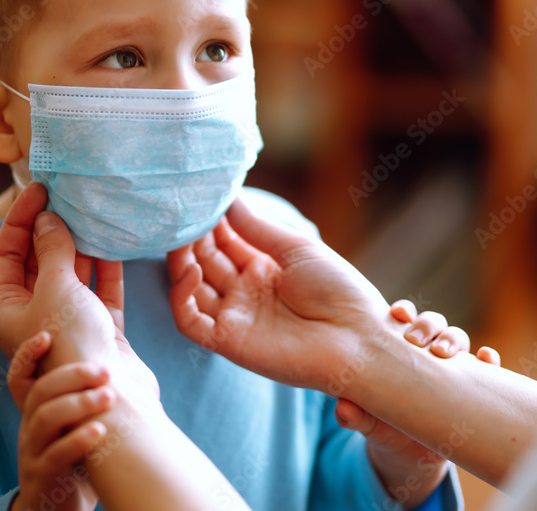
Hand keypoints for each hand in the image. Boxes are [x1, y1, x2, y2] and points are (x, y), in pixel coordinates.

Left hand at [0, 182, 123, 361]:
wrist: (108, 394)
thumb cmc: (70, 342)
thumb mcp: (54, 288)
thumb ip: (52, 250)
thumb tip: (48, 220)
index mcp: (4, 309)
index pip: (5, 253)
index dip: (21, 219)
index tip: (41, 190)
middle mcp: (32, 315)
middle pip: (37, 261)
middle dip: (51, 229)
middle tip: (67, 198)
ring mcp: (67, 322)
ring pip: (72, 274)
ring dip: (81, 245)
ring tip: (91, 213)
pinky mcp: (100, 328)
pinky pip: (100, 288)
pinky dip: (106, 266)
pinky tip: (114, 241)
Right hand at [7, 331, 113, 510]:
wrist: (60, 507)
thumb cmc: (76, 456)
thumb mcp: (75, 423)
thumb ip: (85, 394)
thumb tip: (115, 358)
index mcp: (36, 411)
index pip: (18, 378)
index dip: (26, 355)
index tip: (48, 335)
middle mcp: (29, 428)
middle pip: (39, 392)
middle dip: (71, 375)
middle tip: (104, 371)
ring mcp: (32, 452)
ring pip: (45, 420)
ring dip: (78, 404)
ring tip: (108, 397)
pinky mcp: (42, 477)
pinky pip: (54, 456)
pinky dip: (77, 441)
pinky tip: (100, 430)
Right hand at [166, 196, 392, 393]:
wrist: (358, 338)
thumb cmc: (337, 289)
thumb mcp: (296, 248)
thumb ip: (256, 226)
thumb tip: (227, 196)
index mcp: (264, 267)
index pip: (224, 240)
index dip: (211, 219)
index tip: (198, 194)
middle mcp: (245, 291)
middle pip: (205, 260)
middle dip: (192, 235)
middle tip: (182, 210)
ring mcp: (234, 316)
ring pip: (191, 287)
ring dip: (181, 261)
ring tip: (178, 234)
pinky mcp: (227, 341)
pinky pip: (190, 321)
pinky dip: (182, 296)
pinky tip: (192, 271)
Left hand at [333, 301, 500, 507]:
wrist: (410, 454)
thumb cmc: (384, 425)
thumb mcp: (368, 422)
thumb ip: (354, 415)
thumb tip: (343, 408)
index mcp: (398, 348)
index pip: (403, 318)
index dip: (403, 310)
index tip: (398, 313)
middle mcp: (426, 352)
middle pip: (433, 324)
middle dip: (428, 324)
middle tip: (417, 339)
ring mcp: (451, 367)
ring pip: (457, 338)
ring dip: (454, 338)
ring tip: (444, 352)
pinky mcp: (472, 386)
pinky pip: (487, 368)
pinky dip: (489, 358)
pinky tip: (487, 358)